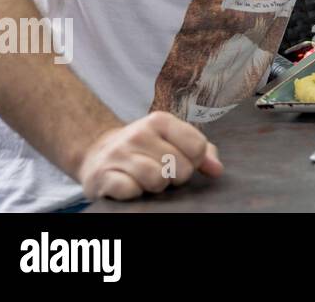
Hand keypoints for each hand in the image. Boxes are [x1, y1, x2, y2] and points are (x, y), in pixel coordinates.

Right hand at [77, 111, 223, 200]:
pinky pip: (131, 190)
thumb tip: (217, 170)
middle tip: (162, 172)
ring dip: (157, 186)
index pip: (197, 147)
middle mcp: (139, 133)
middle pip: (180, 167)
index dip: (194, 162)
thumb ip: (202, 152)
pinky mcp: (102, 175)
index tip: (182, 161)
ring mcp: (118, 154)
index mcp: (160, 120)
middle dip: (175, 177)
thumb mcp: (173, 140)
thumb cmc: (146, 149)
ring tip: (148, 180)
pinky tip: (131, 185)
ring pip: (157, 179)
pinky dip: (135, 193)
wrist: (97, 153)